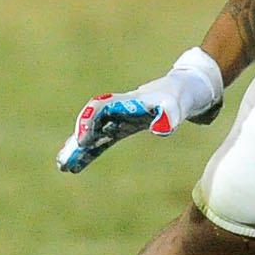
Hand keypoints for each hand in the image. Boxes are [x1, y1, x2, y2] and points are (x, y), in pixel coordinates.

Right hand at [57, 47, 224, 173]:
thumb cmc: (184, 93)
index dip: (89, 123)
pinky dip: (91, 151)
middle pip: (91, 123)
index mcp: (129, 101)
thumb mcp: (180, 103)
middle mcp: (120, 108)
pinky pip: (104, 140)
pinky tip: (80, 164)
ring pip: (94, 133)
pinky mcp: (127, 126)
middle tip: (63, 162)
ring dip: (79, 149)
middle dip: (77, 142)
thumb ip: (170, 114)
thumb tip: (161, 130)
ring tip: (64, 166)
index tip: (81, 142)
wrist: (191, 88)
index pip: (101, 108)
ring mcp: (122, 117)